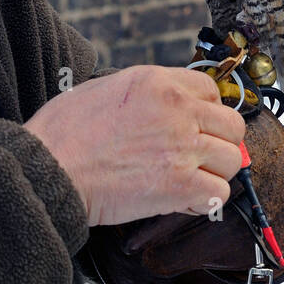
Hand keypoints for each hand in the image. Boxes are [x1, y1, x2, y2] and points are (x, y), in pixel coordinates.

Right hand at [24, 64, 245, 226]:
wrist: (50, 167)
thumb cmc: (64, 132)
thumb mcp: (105, 87)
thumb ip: (143, 93)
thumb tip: (162, 105)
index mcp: (157, 82)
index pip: (211, 90)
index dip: (207, 112)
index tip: (197, 127)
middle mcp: (177, 110)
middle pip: (232, 125)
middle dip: (219, 142)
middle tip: (200, 156)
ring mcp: (182, 147)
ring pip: (233, 160)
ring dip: (215, 172)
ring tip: (190, 179)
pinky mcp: (179, 185)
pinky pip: (219, 193)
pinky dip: (205, 201)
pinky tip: (184, 200)